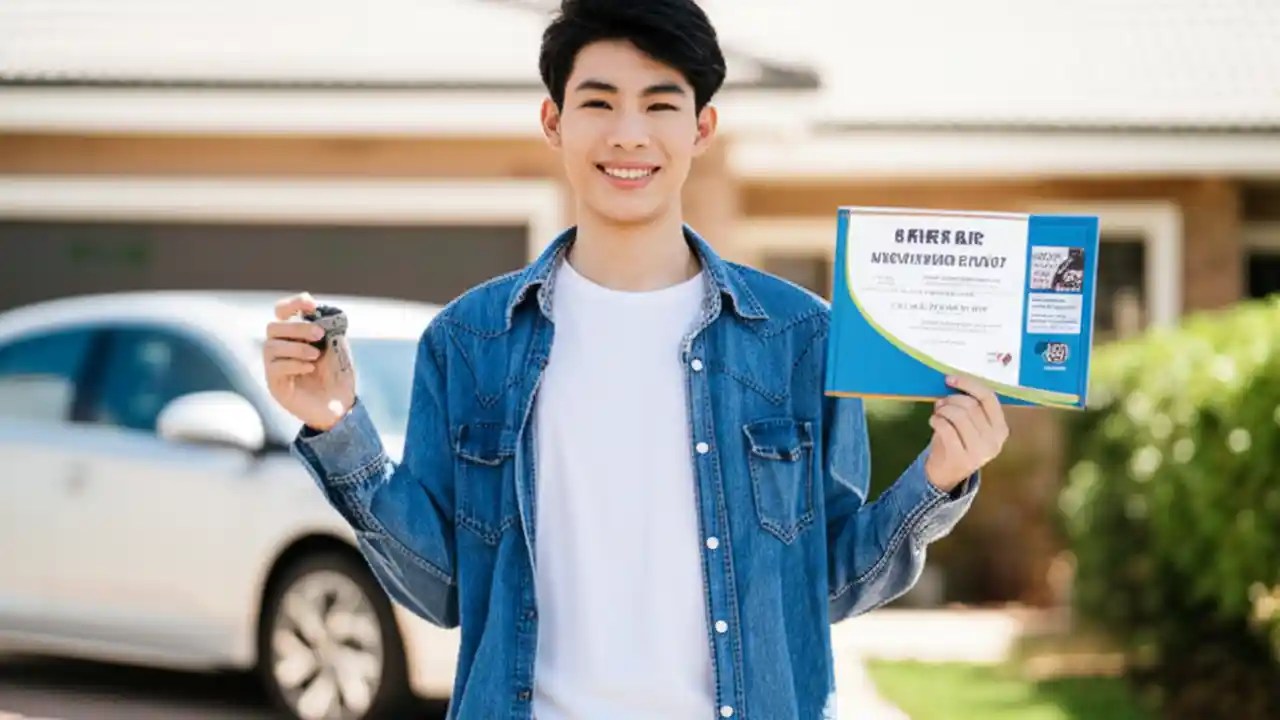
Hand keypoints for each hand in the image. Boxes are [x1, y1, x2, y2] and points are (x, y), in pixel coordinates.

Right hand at [263, 292, 356, 431]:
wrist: (341, 407)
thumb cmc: (338, 376)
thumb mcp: (337, 347)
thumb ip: (329, 328)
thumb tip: (321, 311)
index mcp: (294, 335)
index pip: (282, 312)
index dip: (293, 304)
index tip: (311, 303)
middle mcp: (280, 348)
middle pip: (273, 327)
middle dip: (296, 328)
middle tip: (318, 334)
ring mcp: (275, 367)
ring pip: (270, 346)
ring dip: (295, 347)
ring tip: (315, 355)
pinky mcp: (275, 385)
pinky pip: (274, 368)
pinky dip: (293, 364)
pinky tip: (310, 368)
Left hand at [924, 375, 1008, 492]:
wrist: (947, 474)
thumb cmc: (958, 443)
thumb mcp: (972, 426)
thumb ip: (971, 407)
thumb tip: (954, 382)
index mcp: (1001, 429)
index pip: (988, 398)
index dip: (968, 384)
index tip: (950, 379)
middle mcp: (994, 441)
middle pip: (971, 405)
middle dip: (951, 399)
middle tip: (941, 403)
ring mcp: (979, 451)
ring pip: (958, 415)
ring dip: (943, 409)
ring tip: (938, 413)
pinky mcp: (961, 458)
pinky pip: (946, 428)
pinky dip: (936, 420)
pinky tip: (933, 421)